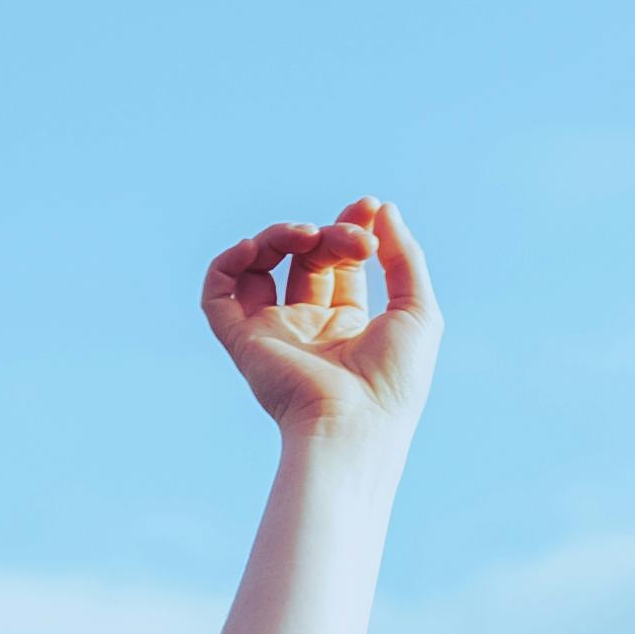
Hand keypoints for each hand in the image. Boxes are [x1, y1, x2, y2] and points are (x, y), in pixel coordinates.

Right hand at [200, 198, 439, 457]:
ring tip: (308, 236)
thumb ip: (404, 256)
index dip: (350, 227)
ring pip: (260, 265)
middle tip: (357, 241)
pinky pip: (217, 294)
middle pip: (306, 258)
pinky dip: (227, 262)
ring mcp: (273, 333)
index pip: (338, 262)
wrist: (357, 426)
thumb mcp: (417, 310)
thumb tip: (382, 209)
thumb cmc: (394, 382)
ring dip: (282, 236)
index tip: (369, 207)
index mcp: (346, 325)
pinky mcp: (244, 342)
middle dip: (330, 233)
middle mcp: (306, 328)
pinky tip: (252, 247)